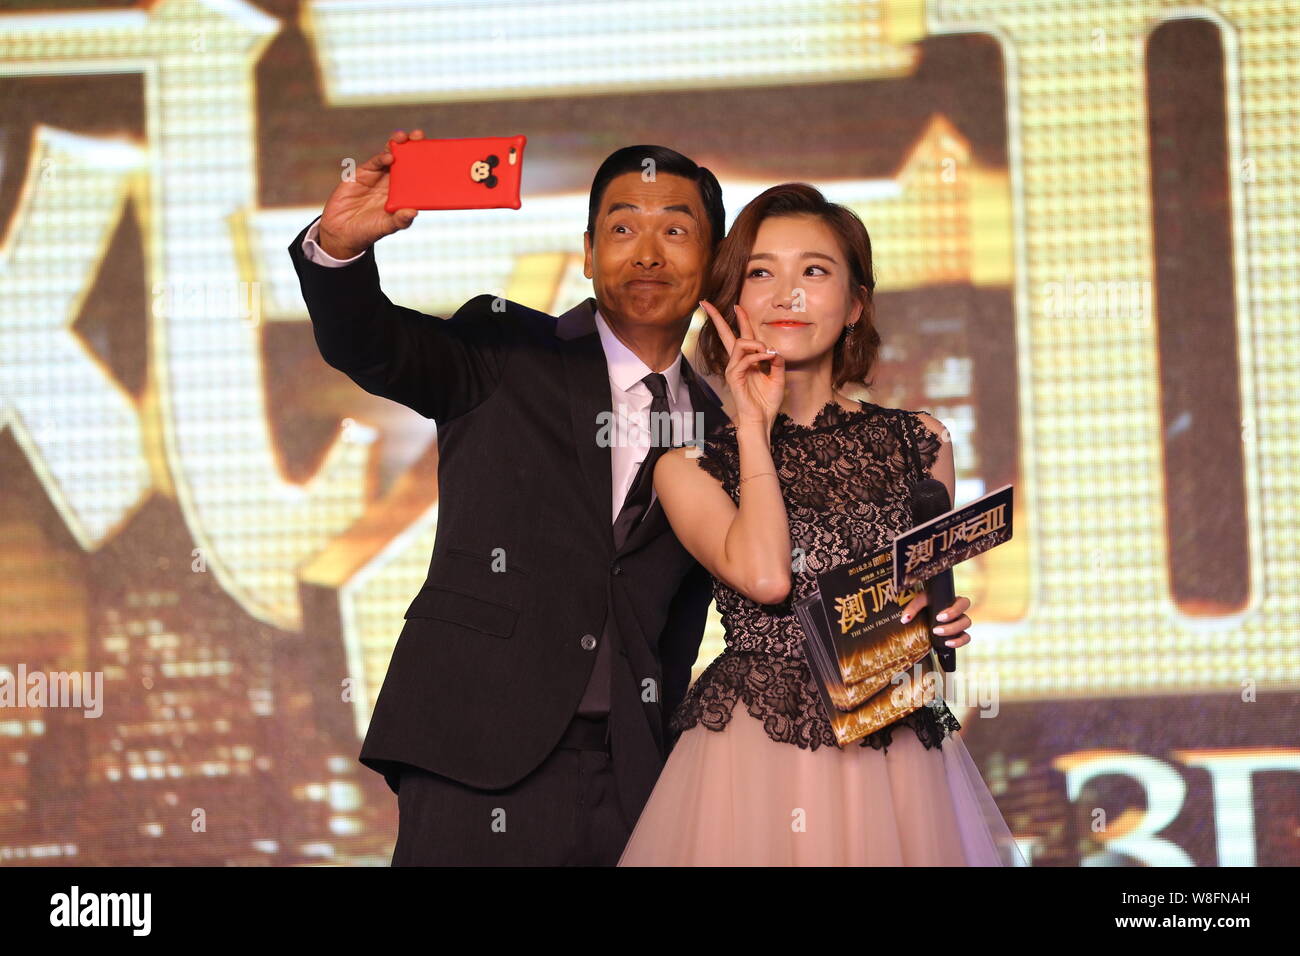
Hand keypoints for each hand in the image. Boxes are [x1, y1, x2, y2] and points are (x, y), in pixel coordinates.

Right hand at [318, 128, 424, 258]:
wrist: (342, 230)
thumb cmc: (369, 230)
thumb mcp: (387, 227)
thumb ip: (400, 220)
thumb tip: (414, 212)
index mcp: (405, 193)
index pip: (419, 174)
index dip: (427, 162)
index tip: (436, 152)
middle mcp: (394, 182)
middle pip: (407, 159)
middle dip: (413, 145)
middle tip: (419, 135)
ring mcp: (379, 176)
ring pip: (391, 155)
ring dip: (398, 144)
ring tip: (404, 138)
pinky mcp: (363, 173)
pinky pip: (375, 162)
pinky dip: (382, 157)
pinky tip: (389, 157)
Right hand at [700, 299, 784, 431]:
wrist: (761, 420)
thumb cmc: (767, 401)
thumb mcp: (778, 377)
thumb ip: (776, 362)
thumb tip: (774, 349)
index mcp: (747, 360)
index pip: (740, 335)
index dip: (739, 319)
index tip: (737, 305)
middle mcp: (737, 362)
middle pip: (725, 334)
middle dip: (716, 317)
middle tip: (706, 302)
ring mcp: (733, 369)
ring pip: (739, 343)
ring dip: (756, 343)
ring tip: (768, 352)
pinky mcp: (733, 377)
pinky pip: (744, 359)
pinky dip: (758, 356)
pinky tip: (767, 359)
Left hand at [899, 592, 971, 647]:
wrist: (924, 616)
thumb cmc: (925, 605)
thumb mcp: (920, 602)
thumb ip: (913, 607)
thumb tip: (906, 619)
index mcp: (954, 602)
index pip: (964, 603)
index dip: (954, 611)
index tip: (939, 617)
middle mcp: (960, 613)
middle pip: (966, 619)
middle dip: (951, 626)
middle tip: (936, 629)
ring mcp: (960, 624)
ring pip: (965, 630)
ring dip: (952, 632)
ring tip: (937, 634)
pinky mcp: (959, 634)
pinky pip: (966, 638)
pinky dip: (958, 642)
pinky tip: (947, 643)